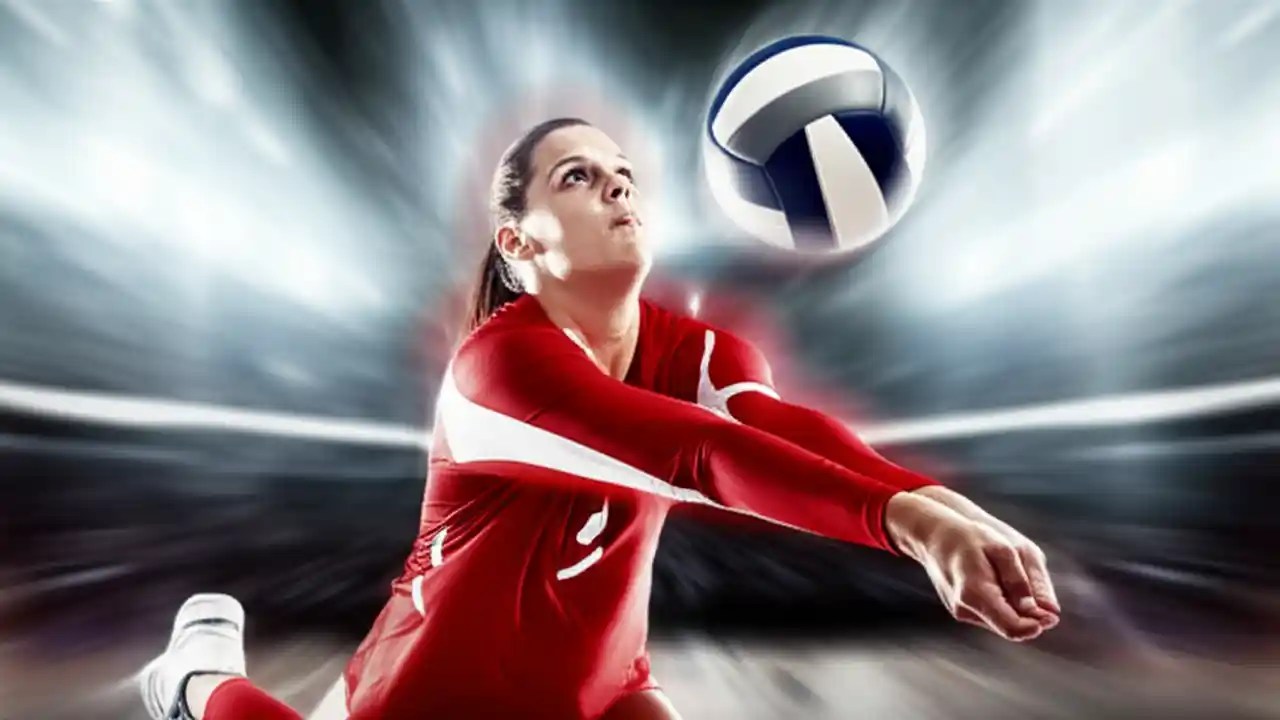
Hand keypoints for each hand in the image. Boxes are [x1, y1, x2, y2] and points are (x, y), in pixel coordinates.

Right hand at [885, 493, 1055, 641]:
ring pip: (1001, 622)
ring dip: (1015, 608)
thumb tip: (1047, 613)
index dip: (1036, 625)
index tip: (1051, 616)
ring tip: (1008, 576)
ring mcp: (961, 612)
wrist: (934, 534)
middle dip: (1029, 616)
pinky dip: (1002, 604)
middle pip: (1009, 627)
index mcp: (975, 593)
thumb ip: (1023, 582)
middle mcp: (965, 609)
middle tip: (1036, 589)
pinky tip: (996, 580)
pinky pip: (991, 615)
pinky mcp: (960, 610)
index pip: (1011, 626)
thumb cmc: (970, 536)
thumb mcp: (1003, 549)